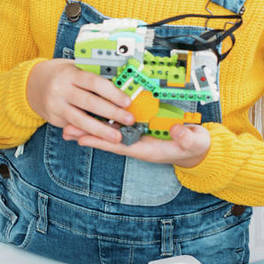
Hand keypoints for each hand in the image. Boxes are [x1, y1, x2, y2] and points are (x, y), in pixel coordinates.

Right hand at [26, 59, 135, 141]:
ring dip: (101, 130)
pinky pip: (74, 127)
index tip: (127, 101)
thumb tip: (119, 83)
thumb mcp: (74, 67)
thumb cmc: (61, 74)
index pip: (94, 83)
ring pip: (81, 120)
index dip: (112, 93)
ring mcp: (56, 106)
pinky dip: (89, 133)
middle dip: (112, 113)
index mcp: (70, 74)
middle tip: (129, 120)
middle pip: (90, 103)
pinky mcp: (54, 119)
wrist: (32, 84)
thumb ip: (92, 75)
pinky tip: (102, 138)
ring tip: (117, 137)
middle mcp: (61, 90)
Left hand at [63, 118, 210, 167]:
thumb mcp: (193, 142)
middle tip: (66, 131)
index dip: (101, 142)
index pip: (119, 145)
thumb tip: (176, 131)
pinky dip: (105, 119)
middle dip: (88, 134)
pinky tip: (91, 114)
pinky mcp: (141, 126)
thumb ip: (185, 138)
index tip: (82, 139)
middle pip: (108, 138)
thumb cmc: (194, 146)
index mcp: (146, 148)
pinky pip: (119, 124)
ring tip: (69, 125)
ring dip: (91, 126)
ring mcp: (138, 134)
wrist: (197, 147)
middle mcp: (138, 142)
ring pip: (110, 131)